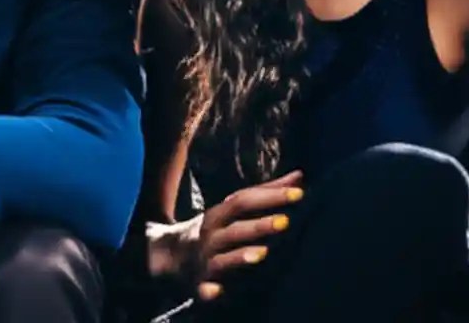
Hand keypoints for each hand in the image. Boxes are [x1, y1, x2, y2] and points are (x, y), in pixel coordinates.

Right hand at [146, 170, 303, 301]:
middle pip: (235, 228)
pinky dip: (209, 290)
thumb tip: (299, 176)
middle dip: (259, 225)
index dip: (269, 196)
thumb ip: (265, 192)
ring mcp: (205, 260)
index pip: (244, 200)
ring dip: (240, 256)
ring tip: (263, 254)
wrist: (168, 252)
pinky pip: (203, 288)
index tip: (298, 192)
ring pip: (222, 258)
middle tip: (285, 222)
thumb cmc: (213, 227)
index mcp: (219, 214)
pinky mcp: (199, 283)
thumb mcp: (232, 207)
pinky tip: (217, 292)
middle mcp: (211, 235)